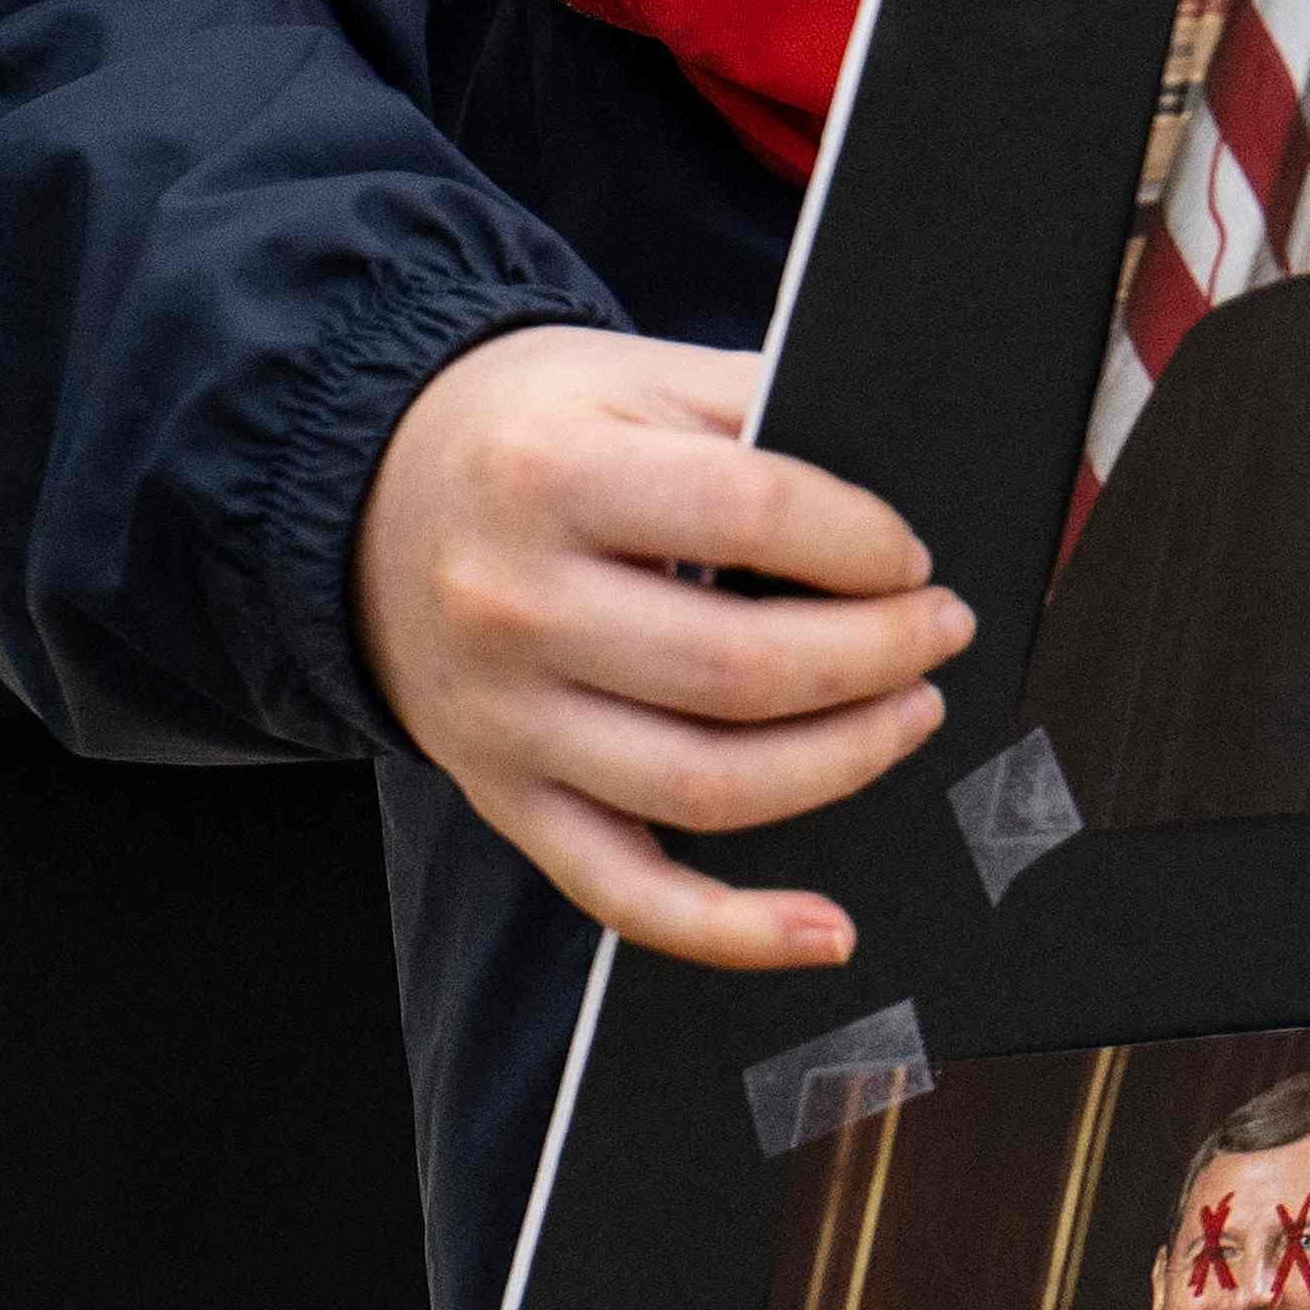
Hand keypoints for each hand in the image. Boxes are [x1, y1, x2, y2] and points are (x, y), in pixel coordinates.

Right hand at [357, 328, 973, 974]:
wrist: (369, 502)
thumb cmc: (531, 439)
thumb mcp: (631, 376)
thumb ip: (755, 412)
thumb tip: (896, 489)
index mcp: (546, 477)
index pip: (750, 514)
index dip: (861, 543)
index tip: (909, 556)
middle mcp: (510, 607)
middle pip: (741, 669)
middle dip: (880, 656)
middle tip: (939, 631)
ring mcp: (505, 721)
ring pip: (709, 786)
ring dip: (845, 762)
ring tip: (911, 713)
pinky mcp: (507, 800)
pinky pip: (625, 894)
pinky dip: (734, 933)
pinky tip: (827, 931)